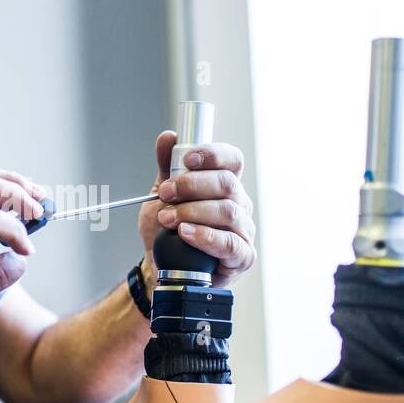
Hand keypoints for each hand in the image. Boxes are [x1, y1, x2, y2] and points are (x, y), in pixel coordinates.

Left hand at [137, 131, 255, 288]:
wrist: (160, 265)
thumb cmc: (168, 230)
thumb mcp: (162, 193)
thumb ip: (166, 165)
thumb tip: (168, 137)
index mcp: (225, 185)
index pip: (232, 160)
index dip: (212, 155)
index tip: (187, 159)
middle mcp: (239, 204)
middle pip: (227, 183)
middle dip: (192, 185)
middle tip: (166, 193)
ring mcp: (243, 230)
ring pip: (227, 211)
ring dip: (193, 211)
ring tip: (167, 218)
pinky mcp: (241, 256)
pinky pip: (229, 243)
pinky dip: (205, 236)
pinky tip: (185, 233)